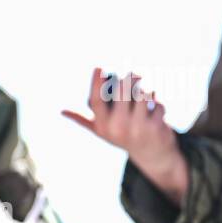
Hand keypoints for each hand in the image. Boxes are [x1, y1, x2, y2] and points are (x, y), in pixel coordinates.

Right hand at [62, 67, 189, 205]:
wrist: (151, 155)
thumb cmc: (122, 137)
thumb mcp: (102, 131)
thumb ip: (83, 120)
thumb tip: (63, 112)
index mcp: (103, 126)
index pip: (96, 101)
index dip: (96, 83)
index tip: (98, 67)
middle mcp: (118, 127)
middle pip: (122, 91)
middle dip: (129, 79)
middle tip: (133, 74)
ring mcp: (137, 127)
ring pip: (143, 94)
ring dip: (146, 90)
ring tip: (146, 93)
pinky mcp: (155, 126)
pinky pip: (157, 103)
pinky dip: (158, 103)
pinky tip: (156, 110)